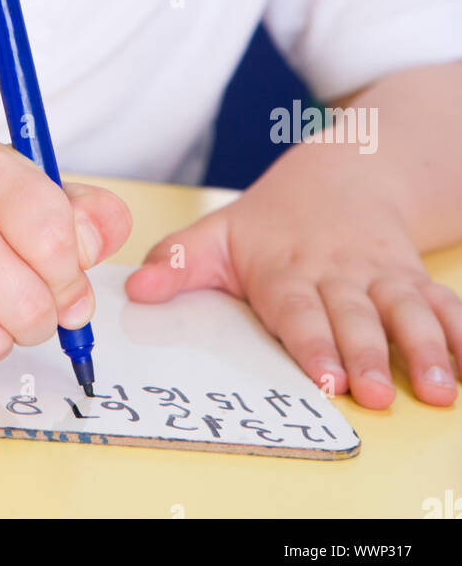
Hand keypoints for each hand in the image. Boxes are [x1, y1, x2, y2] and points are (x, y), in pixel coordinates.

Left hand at [125, 148, 460, 408]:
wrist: (343, 172)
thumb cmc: (271, 220)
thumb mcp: (218, 234)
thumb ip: (177, 263)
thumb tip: (136, 290)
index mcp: (287, 270)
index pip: (299, 310)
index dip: (312, 342)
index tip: (323, 374)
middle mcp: (339, 275)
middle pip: (355, 317)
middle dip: (368, 355)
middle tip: (376, 393)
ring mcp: (381, 276)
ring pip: (406, 311)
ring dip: (425, 349)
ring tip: (438, 387)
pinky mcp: (413, 278)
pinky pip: (443, 303)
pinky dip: (460, 332)